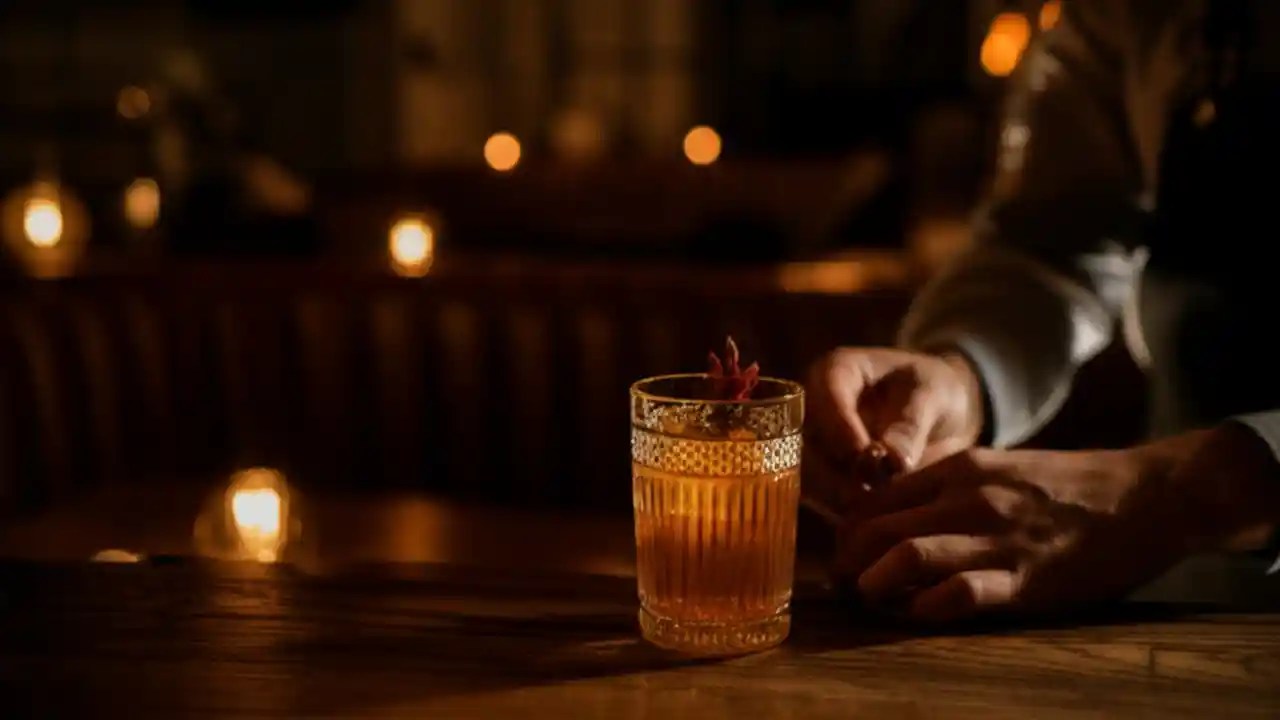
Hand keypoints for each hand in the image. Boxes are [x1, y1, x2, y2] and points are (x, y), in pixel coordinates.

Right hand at [803, 347, 984, 515]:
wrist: (938, 414)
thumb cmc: (933, 391)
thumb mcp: (932, 396)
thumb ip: (911, 424)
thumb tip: (892, 462)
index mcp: (835, 372)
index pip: (825, 396)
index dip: (841, 429)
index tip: (868, 458)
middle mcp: (812, 407)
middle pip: (803, 441)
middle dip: (833, 472)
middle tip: (870, 495)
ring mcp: (812, 444)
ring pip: (805, 475)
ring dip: (835, 497)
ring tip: (874, 512)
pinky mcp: (820, 476)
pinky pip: (820, 498)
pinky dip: (842, 512)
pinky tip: (870, 522)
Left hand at [838, 426, 1279, 621]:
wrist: (1143, 495)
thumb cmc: (1065, 487)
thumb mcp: (997, 468)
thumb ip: (947, 489)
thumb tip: (891, 517)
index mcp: (959, 469)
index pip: (876, 499)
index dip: (847, 531)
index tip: (843, 555)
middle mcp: (969, 498)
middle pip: (877, 529)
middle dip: (847, 561)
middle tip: (844, 584)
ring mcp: (997, 539)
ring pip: (907, 557)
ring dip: (874, 584)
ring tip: (869, 599)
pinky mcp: (1025, 579)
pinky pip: (961, 594)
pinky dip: (927, 607)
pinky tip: (919, 613)